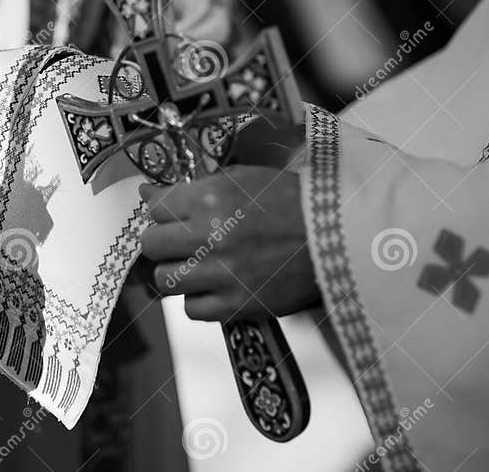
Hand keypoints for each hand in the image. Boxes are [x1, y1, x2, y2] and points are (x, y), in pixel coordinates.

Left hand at [139, 165, 318, 321]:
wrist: (339, 237)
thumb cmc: (294, 202)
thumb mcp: (244, 178)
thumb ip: (196, 186)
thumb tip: (149, 192)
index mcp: (210, 198)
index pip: (155, 206)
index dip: (162, 210)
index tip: (172, 214)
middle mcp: (210, 236)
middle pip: (151, 245)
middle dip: (162, 241)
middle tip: (179, 240)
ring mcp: (221, 274)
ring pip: (164, 280)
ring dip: (177, 272)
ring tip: (198, 265)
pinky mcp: (236, 306)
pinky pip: (191, 310)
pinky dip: (199, 300)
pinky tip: (216, 286)